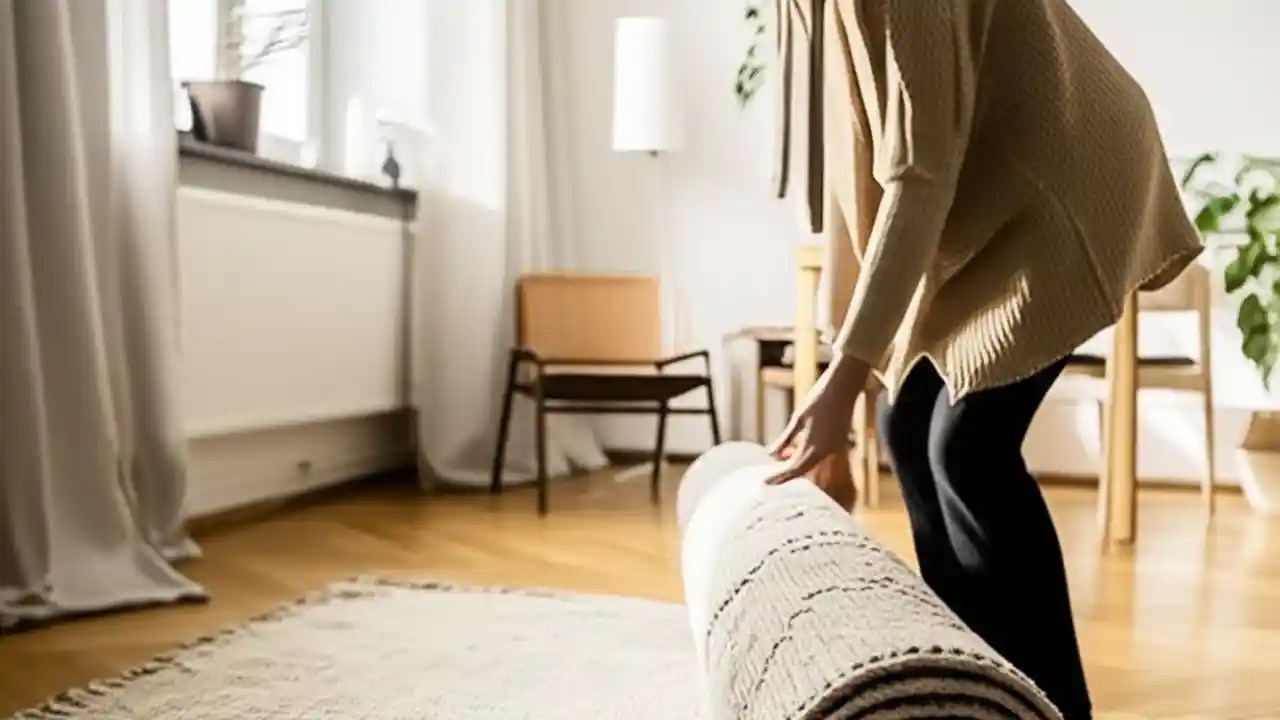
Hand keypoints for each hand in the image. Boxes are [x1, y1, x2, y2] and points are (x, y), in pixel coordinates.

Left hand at [765, 354, 869, 485]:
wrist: (843, 387)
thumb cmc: (818, 400)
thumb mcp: (797, 420)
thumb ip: (785, 440)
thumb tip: (770, 454)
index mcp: (815, 447)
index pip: (795, 470)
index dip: (780, 478)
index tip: (766, 483)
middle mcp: (827, 452)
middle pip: (803, 470)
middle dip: (786, 473)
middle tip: (770, 476)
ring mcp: (834, 448)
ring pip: (811, 463)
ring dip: (795, 463)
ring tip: (779, 458)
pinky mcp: (837, 442)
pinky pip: (819, 455)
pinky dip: (805, 455)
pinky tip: (793, 448)